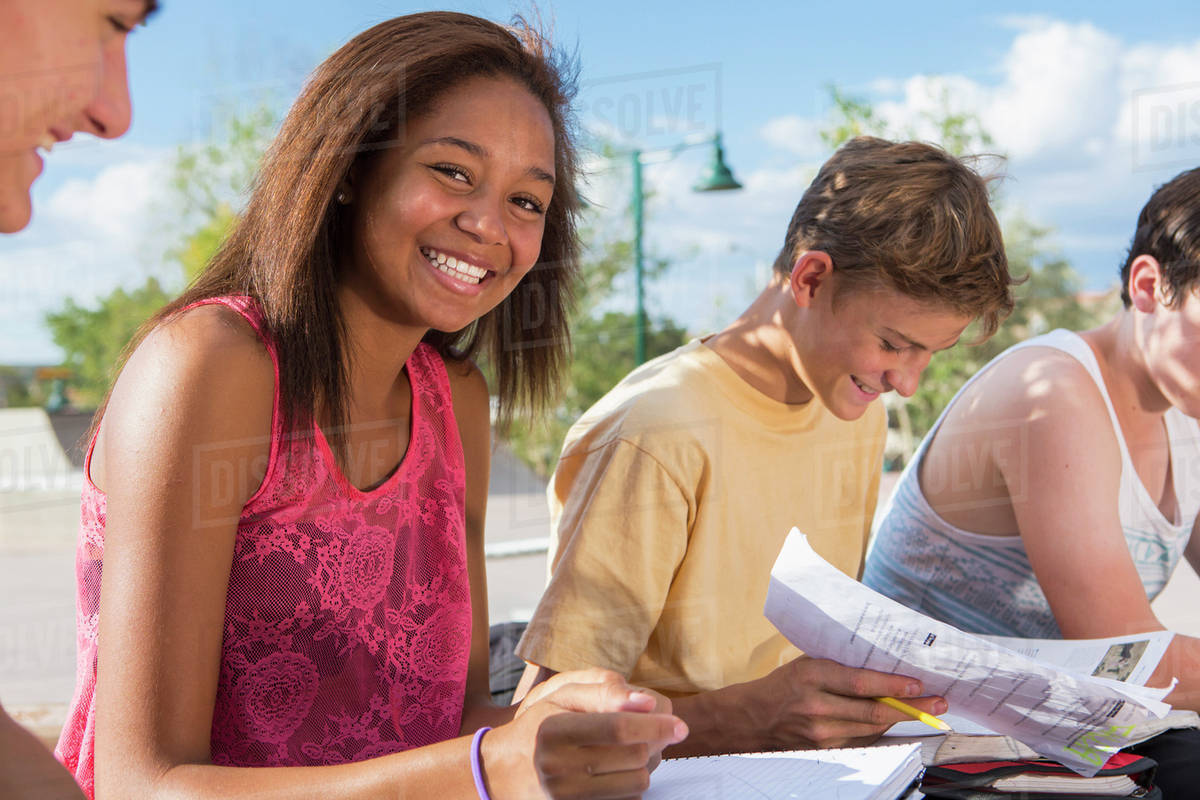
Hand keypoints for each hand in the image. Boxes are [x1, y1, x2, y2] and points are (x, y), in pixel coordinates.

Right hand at [488, 669, 686, 798]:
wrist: (503, 772)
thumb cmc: (539, 726)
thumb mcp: (561, 696)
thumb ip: (604, 692)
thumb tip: (648, 702)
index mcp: (554, 730)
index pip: (618, 729)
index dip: (656, 725)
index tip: (680, 724)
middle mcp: (557, 767)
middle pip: (633, 757)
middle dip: (653, 742)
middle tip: (653, 732)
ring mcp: (565, 797)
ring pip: (636, 783)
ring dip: (645, 764)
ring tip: (631, 750)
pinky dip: (632, 784)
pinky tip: (619, 770)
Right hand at [752, 657, 946, 749]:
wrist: (754, 718)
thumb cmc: (783, 685)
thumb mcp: (807, 663)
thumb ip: (840, 663)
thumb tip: (882, 662)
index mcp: (811, 676)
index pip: (860, 683)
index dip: (892, 685)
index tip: (917, 683)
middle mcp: (816, 706)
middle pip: (873, 711)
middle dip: (911, 708)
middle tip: (937, 703)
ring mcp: (821, 733)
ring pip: (872, 727)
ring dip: (901, 719)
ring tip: (926, 711)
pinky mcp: (826, 749)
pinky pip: (862, 739)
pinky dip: (880, 729)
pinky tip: (895, 720)